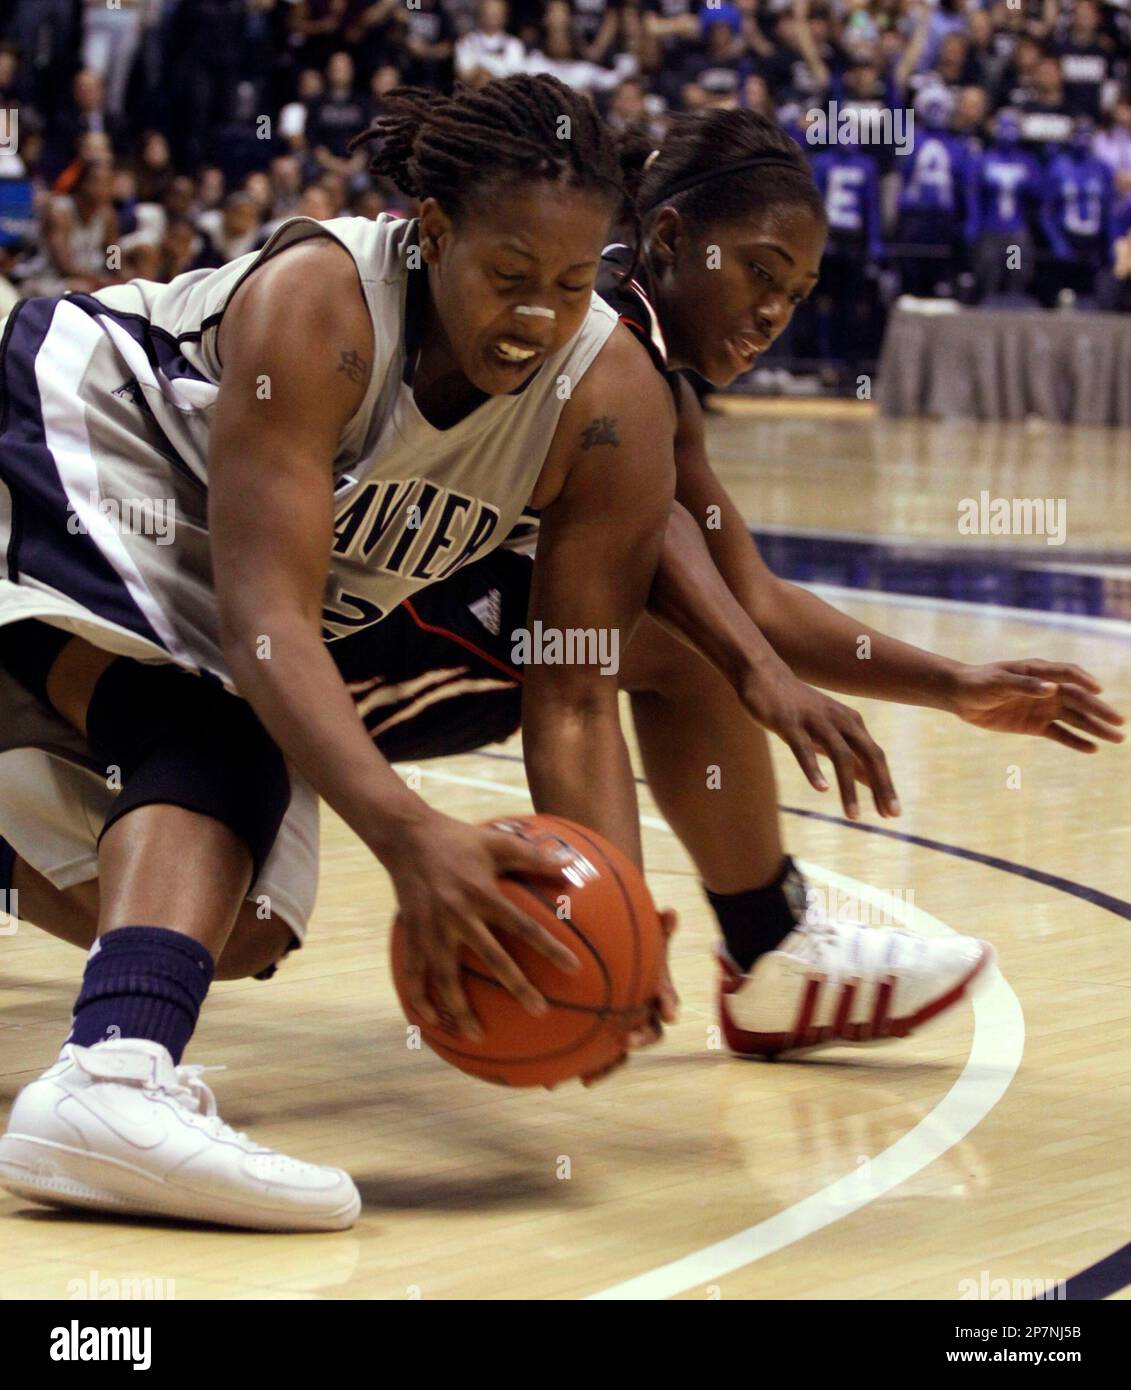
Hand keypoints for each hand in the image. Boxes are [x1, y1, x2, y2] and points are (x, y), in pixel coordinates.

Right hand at [386, 813, 580, 1038]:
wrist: (406, 837)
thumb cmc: (458, 839)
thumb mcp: (498, 842)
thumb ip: (534, 857)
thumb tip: (570, 866)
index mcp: (483, 894)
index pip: (523, 926)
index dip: (549, 947)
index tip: (573, 969)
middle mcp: (459, 916)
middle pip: (492, 959)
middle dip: (517, 987)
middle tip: (539, 1011)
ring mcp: (433, 929)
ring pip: (448, 977)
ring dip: (461, 1009)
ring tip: (476, 1036)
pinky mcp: (412, 934)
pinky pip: (415, 973)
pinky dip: (421, 998)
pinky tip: (430, 1022)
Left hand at [580, 909, 678, 1086]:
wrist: (619, 959)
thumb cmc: (634, 946)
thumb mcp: (646, 936)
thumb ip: (659, 928)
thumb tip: (671, 912)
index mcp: (657, 995)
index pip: (667, 1001)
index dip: (669, 1005)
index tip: (669, 1013)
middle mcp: (642, 1016)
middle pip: (647, 1034)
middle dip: (639, 1040)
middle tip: (627, 1042)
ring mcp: (622, 1030)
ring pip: (617, 1054)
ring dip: (605, 1067)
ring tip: (587, 1078)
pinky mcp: (600, 1039)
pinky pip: (590, 1056)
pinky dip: (575, 1067)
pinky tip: (551, 1081)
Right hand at [738, 661, 899, 818]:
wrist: (764, 675)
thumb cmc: (799, 708)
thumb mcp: (829, 731)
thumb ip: (849, 753)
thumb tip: (871, 781)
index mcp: (852, 723)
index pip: (875, 758)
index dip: (885, 786)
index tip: (892, 815)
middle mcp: (839, 721)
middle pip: (869, 755)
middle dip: (882, 786)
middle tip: (890, 816)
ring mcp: (815, 721)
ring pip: (840, 756)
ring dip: (849, 787)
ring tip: (854, 816)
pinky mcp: (789, 723)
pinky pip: (804, 749)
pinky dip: (814, 769)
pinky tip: (822, 788)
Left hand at [948, 660, 1125, 751]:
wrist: (961, 696)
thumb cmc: (979, 682)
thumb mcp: (999, 682)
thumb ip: (1025, 685)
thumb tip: (1052, 688)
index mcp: (1039, 672)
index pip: (1068, 674)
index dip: (1084, 681)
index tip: (1098, 690)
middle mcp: (1047, 689)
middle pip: (1079, 700)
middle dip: (1099, 710)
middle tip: (1119, 722)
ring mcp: (1043, 708)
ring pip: (1075, 719)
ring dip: (1095, 728)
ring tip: (1117, 738)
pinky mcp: (1035, 725)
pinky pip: (1060, 734)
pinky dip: (1075, 741)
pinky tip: (1092, 749)